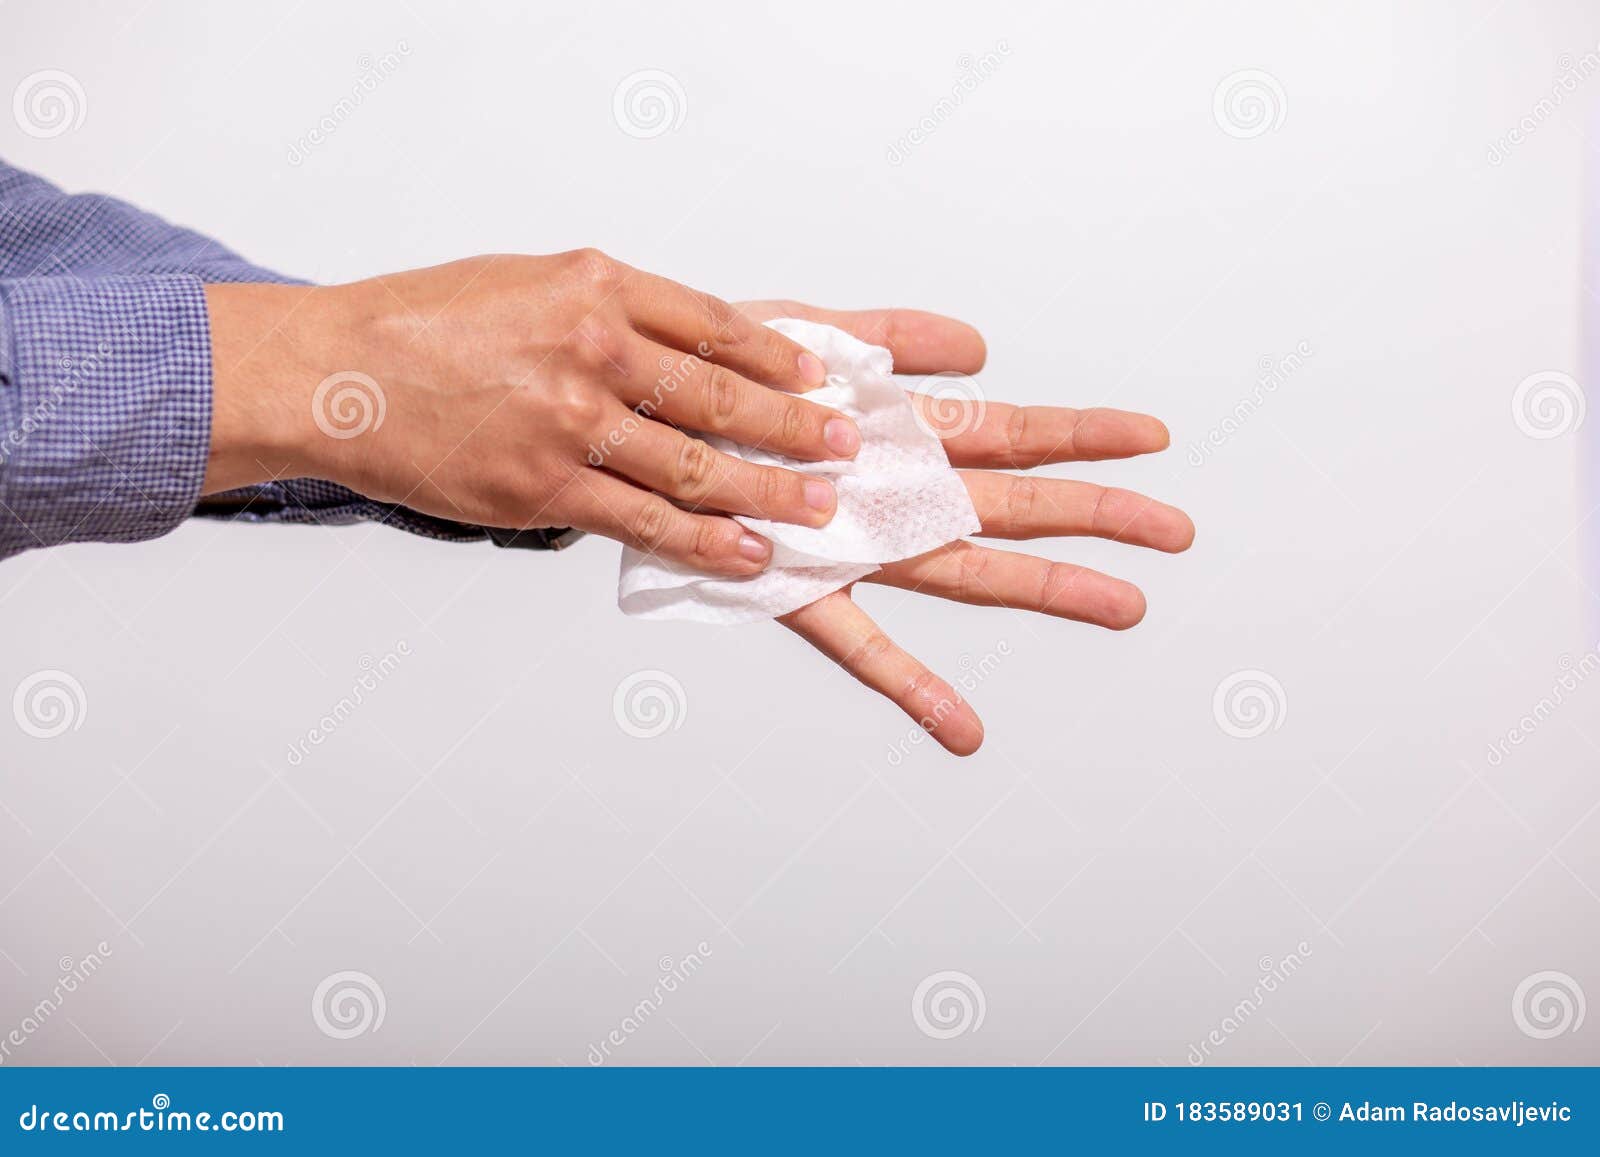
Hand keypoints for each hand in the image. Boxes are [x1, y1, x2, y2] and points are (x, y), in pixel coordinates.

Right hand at [202, 251, 864, 574]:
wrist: (336, 374)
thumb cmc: (426, 324)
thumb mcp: (528, 282)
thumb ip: (609, 309)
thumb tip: (685, 345)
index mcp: (594, 287)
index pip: (714, 324)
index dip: (780, 356)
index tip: (822, 375)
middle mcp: (591, 351)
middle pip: (722, 397)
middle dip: (795, 427)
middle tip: (845, 446)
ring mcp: (570, 425)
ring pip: (695, 467)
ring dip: (769, 493)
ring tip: (821, 509)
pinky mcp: (543, 490)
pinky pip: (645, 523)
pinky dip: (705, 543)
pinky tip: (749, 555)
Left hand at [736, 301, 1194, 756]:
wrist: (637, 422)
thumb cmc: (722, 383)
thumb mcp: (809, 337)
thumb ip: (890, 337)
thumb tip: (980, 345)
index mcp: (898, 437)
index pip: (1011, 432)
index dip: (1082, 434)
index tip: (1153, 436)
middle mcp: (893, 498)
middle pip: (1014, 502)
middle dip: (1097, 514)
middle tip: (1177, 529)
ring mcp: (857, 550)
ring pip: (968, 570)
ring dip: (1048, 586)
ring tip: (1125, 606)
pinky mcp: (800, 590)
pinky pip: (863, 648)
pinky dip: (912, 689)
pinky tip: (962, 731)